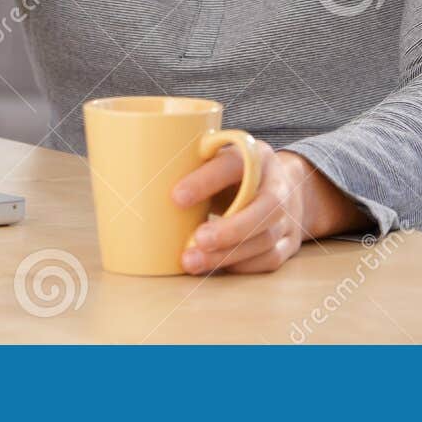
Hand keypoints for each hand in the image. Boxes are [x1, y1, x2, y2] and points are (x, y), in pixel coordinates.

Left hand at [170, 143, 368, 274]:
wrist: (283, 186)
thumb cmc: (235, 173)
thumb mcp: (217, 158)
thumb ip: (190, 164)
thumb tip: (132, 177)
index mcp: (256, 155)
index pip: (233, 165)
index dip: (206, 181)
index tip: (176, 198)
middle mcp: (278, 183)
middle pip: (264, 208)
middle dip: (230, 229)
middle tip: (197, 240)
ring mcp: (288, 215)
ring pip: (265, 239)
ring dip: (228, 254)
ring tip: (193, 261)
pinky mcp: (288, 242)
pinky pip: (269, 259)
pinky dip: (241, 265)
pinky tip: (215, 266)